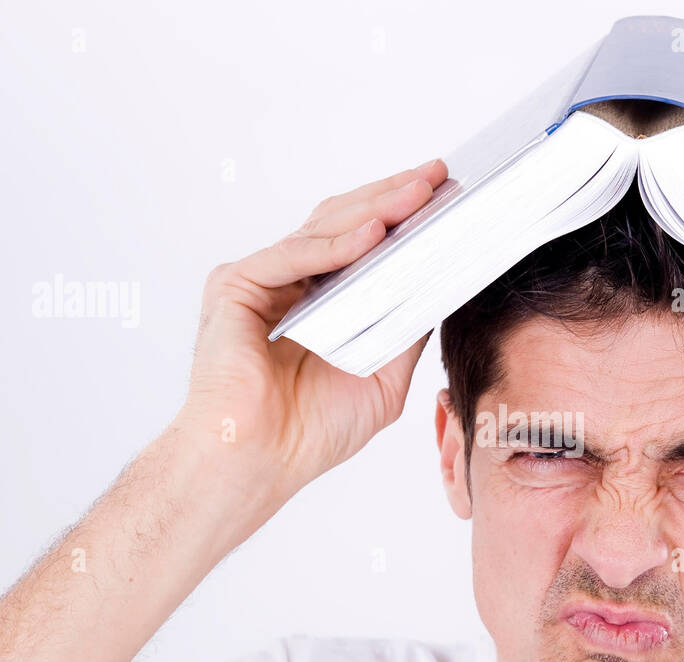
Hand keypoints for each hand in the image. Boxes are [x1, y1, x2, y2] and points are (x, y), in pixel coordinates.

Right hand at [175, 158, 449, 506]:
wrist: (257, 462)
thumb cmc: (310, 431)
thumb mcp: (384, 376)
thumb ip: (407, 331)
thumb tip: (445, 286)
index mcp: (322, 299)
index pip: (366, 242)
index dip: (405, 218)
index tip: (447, 198)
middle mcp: (291, 282)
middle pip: (347, 222)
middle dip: (395, 198)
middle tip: (438, 177)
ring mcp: (262, 280)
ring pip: (323, 228)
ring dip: (375, 208)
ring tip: (418, 194)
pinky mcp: (236, 285)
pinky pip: (292, 255)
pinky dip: (334, 244)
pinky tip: (373, 233)